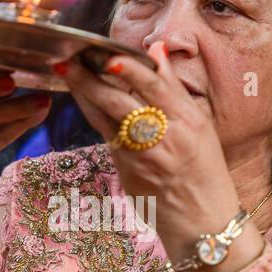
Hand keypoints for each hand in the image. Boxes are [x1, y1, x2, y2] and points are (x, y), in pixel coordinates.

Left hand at [57, 42, 242, 251]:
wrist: (203, 221)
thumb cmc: (204, 168)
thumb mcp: (200, 125)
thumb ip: (173, 87)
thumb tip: (156, 50)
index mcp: (189, 122)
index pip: (156, 87)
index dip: (130, 70)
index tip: (108, 55)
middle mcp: (166, 139)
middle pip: (121, 103)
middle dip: (90, 80)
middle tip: (68, 60)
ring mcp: (144, 158)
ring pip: (106, 120)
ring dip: (84, 95)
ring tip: (67, 73)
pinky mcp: (128, 174)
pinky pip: (108, 139)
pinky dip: (95, 117)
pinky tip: (83, 101)